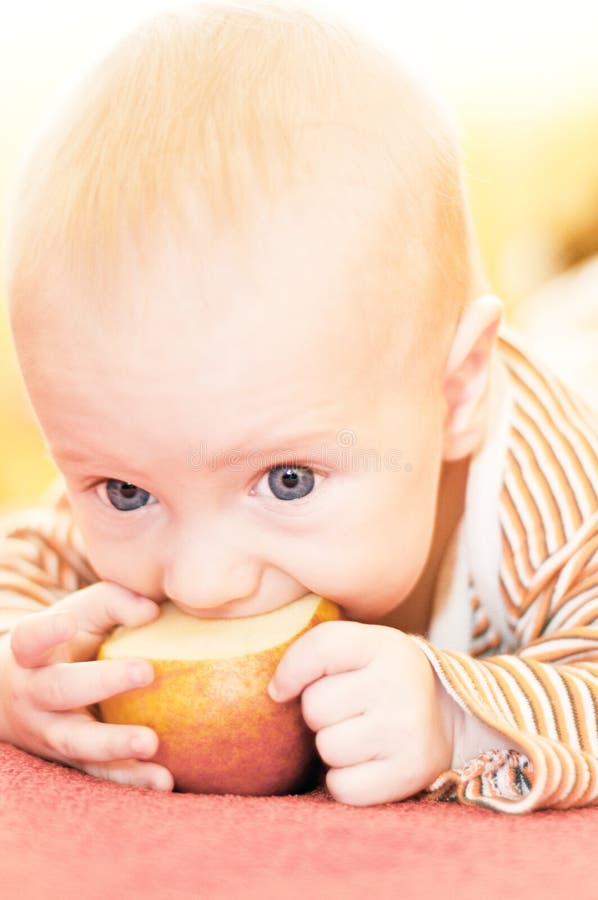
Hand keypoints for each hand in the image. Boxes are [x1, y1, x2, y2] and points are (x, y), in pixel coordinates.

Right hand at [0, 582, 173, 790]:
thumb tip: (151, 613)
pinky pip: (101, 773)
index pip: (31, 639)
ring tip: (151, 743)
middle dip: (102, 682)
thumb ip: (113, 603)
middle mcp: (34, 695)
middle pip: (60, 690)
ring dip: (115, 744)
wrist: (17, 697)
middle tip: (146, 671)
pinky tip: (163, 780)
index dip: (45, 632)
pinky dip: (131, 778)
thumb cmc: (65, 643)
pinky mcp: (73, 760)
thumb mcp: (80, 614)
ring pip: (77, 742)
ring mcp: (50, 733)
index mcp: (31, 653)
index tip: (67, 623)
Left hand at [268, 621, 456, 805]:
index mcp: (385, 645)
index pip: (319, 648)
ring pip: (326, 748)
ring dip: (333, 746)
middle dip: (320, 713)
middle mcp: (400, 684)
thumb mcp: (361, 648)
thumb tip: (274, 692)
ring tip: (361, 734)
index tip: (282, 689)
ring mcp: (406, 731)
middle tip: (348, 710)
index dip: (290, 671)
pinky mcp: (408, 774)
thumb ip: (316, 651)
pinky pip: (342, 787)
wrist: (449, 718)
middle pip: (314, 706)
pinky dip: (346, 780)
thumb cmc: (383, 679)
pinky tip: (367, 762)